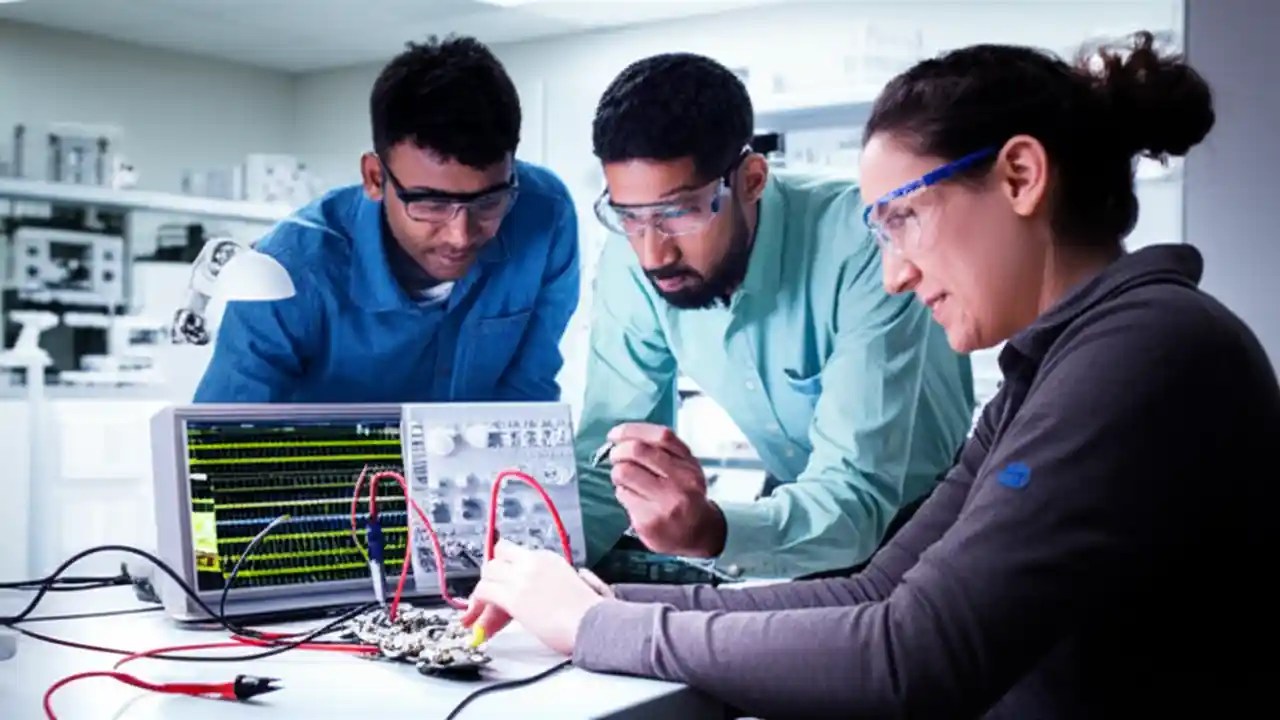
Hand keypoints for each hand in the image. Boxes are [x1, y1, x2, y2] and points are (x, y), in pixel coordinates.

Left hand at [462, 540, 605, 654]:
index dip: (508, 568)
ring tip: (482, 606)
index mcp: (549, 558)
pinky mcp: (513, 597)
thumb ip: (557, 579)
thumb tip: (571, 579)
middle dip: (492, 573)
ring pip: (488, 571)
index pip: (516, 554)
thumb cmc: (590, 611)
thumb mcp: (575, 583)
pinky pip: (484, 591)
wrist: (593, 622)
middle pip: (499, 555)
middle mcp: (533, 562)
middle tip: (490, 593)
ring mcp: (522, 577)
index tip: (506, 581)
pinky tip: (478, 614)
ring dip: (484, 587)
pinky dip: (478, 602)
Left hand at [607, 423, 727, 556]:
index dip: (632, 430)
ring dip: (617, 472)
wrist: (701, 534)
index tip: (615, 434)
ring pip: (624, 472)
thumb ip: (664, 451)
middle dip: (618, 451)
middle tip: (615, 456)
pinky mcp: (648, 521)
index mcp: (688, 465)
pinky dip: (622, 492)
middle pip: (637, 451)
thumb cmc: (688, 496)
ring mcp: (664, 503)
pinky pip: (623, 495)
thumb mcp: (687, 469)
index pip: (660, 436)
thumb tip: (625, 437)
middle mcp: (680, 482)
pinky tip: (632, 497)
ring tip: (624, 479)